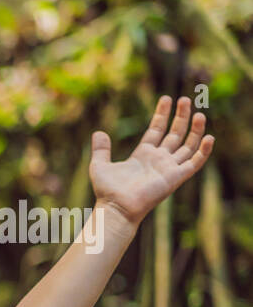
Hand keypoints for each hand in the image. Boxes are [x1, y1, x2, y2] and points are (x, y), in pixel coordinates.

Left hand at [90, 96, 214, 225]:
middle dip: (180, 117)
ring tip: (200, 114)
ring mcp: (168, 168)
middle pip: (175, 134)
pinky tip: (209, 137)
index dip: (162, 114)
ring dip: (195, 130)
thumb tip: (98, 133)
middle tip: (185, 99)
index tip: (166, 99)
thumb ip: (101, 149)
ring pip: (188, 145)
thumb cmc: (108, 191)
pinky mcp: (176, 177)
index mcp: (143, 155)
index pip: (157, 130)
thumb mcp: (99, 165)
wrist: (116, 208)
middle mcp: (158, 159)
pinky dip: (203, 152)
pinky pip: (194, 163)